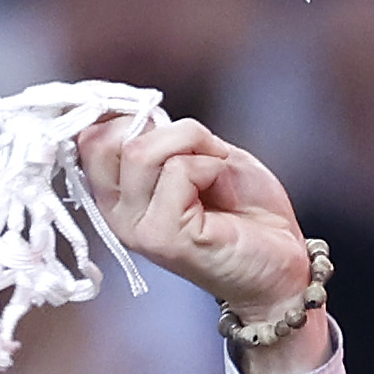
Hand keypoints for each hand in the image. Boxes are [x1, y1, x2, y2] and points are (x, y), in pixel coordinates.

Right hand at [79, 117, 315, 336]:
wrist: (283, 258)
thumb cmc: (247, 210)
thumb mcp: (200, 154)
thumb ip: (162, 138)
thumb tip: (142, 115)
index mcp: (119, 194)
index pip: (90, 138)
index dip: (127, 114)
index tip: (167, 122)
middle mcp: (119, 214)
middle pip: (108, 140)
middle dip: (163, 128)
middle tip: (200, 149)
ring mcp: (138, 229)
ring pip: (141, 152)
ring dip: (191, 144)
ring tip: (215, 168)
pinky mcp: (164, 238)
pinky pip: (178, 171)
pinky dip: (208, 165)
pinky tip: (219, 187)